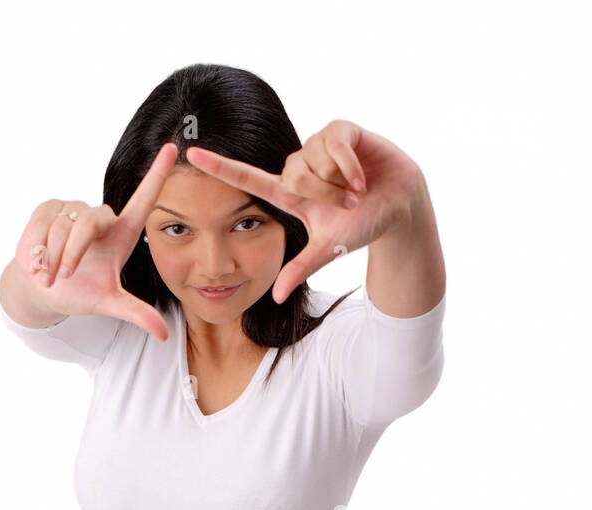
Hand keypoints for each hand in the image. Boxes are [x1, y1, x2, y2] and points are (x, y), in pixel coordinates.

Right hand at [13, 142, 178, 340]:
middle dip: (72, 254)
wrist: (44, 289)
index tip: (172, 148)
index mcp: (123, 233)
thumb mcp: (110, 304)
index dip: (157, 175)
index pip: (143, 199)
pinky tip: (36, 264)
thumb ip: (136, 313)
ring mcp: (74, 209)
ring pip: (61, 227)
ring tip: (49, 276)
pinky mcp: (49, 207)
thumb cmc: (82, 292)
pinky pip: (41, 224)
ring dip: (51, 257)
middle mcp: (101, 216)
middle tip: (62, 276)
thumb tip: (163, 334)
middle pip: (87, 223)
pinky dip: (35, 249)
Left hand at [185, 121, 424, 302]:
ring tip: (356, 189)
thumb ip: (300, 268)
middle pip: (292, 176)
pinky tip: (363, 176)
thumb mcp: (328, 249)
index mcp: (290, 193)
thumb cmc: (361, 225)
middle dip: (323, 195)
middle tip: (345, 204)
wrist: (399, 205)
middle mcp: (300, 166)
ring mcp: (319, 147)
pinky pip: (335, 144)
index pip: (249, 179)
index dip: (221, 167)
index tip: (192, 154)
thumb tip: (276, 297)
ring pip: (314, 161)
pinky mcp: (340, 131)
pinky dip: (350, 165)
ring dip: (339, 182)